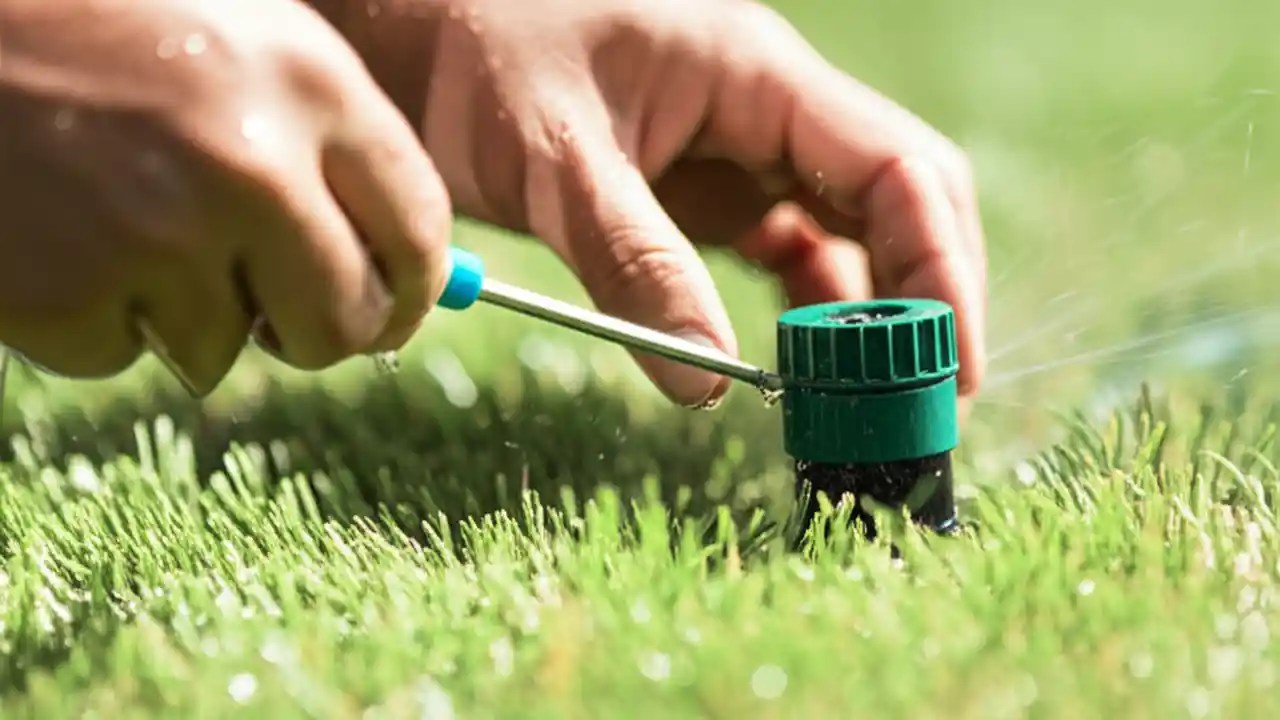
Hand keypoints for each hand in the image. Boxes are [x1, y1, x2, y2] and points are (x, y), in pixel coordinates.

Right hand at [0, 0, 451, 395]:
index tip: (392, 307)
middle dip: (318, 328)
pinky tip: (65, 232)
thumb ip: (329, 142)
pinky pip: (118, 353)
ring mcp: (150, 236)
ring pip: (223, 350)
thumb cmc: (101, 7)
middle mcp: (247, 166)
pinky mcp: (58, 293)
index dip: (413, 287)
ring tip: (126, 214)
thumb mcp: (243, 29)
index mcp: (310, 85)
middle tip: (281, 307)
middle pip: (341, 322)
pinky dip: (99, 316)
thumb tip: (408, 270)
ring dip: (189, 310)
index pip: (419, 233)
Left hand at [329, 0, 986, 406]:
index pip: (897, 168)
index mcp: (758, 75)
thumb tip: (710, 384)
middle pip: (894, 202)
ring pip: (842, 233)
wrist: (406, 26)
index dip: (940, 269)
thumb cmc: (472, 54)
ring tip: (868, 409)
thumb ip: (636, 263)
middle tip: (924, 406)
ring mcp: (737, 149)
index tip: (949, 366)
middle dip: (922, 300)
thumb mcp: (556, 160)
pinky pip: (778, 251)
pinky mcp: (699, 189)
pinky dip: (800, 312)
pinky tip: (798, 369)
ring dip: (865, 318)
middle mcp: (766, 110)